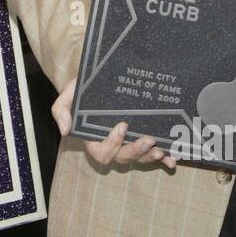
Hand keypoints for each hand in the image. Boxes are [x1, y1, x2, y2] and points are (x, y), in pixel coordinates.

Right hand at [51, 79, 176, 168]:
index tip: (122, 126)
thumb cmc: (83, 87)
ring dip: (150, 157)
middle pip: (123, 158)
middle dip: (136, 152)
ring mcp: (129, 142)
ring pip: (139, 158)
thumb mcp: (68, 95)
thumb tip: (65, 131)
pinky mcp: (143, 137)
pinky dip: (164, 159)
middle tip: (148, 140)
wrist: (100, 77)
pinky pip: (153, 153)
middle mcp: (113, 144)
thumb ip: (61, 111)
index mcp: (94, 139)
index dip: (112, 145)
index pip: (101, 152)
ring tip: (161, 149)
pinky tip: (174, 159)